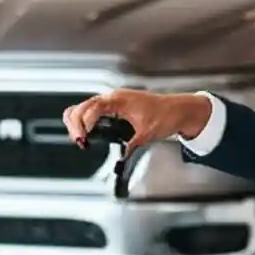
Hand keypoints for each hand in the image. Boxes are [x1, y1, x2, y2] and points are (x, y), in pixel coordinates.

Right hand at [62, 89, 211, 153]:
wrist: (179, 110)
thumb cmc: (166, 115)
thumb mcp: (146, 134)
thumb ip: (130, 146)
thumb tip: (120, 157)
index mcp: (119, 99)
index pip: (92, 108)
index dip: (84, 123)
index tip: (84, 138)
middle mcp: (113, 98)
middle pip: (82, 106)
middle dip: (76, 124)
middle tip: (79, 141)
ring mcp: (114, 101)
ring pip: (85, 106)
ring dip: (78, 121)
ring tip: (80, 138)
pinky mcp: (116, 107)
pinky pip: (93, 110)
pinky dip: (86, 120)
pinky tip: (87, 132)